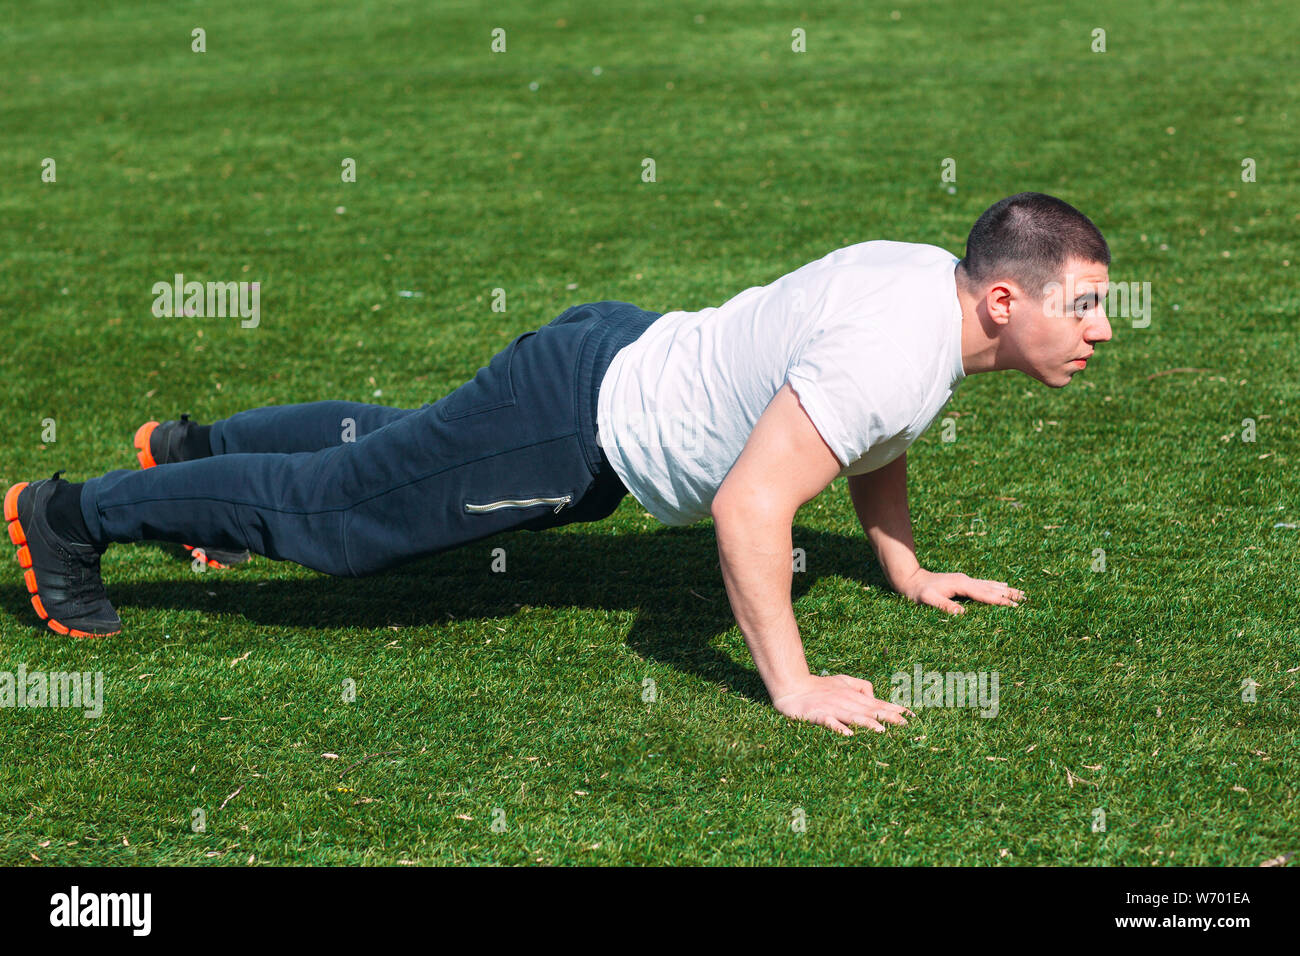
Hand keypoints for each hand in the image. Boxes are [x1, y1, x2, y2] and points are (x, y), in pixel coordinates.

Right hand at [771, 674, 911, 735]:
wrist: (791, 685)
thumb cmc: (818, 686)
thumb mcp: (842, 680)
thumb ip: (860, 686)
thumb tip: (875, 695)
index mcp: (852, 695)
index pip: (877, 703)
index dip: (894, 709)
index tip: (911, 717)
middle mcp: (845, 701)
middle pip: (869, 710)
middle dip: (888, 717)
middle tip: (905, 725)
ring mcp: (831, 708)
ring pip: (852, 716)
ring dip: (868, 723)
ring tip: (882, 731)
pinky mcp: (816, 715)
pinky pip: (829, 722)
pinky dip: (838, 728)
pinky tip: (848, 735)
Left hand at [896, 568, 1024, 614]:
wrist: (911, 579)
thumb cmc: (918, 592)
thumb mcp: (927, 600)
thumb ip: (944, 606)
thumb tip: (962, 613)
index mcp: (961, 585)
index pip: (985, 595)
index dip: (1000, 601)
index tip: (1014, 606)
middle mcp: (966, 580)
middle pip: (992, 588)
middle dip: (1009, 594)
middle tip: (1026, 599)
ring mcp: (965, 579)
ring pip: (990, 585)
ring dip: (1006, 589)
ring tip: (1021, 592)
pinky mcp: (963, 581)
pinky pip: (984, 584)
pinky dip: (996, 585)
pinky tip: (1002, 586)